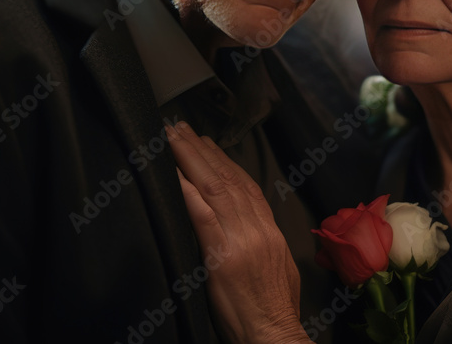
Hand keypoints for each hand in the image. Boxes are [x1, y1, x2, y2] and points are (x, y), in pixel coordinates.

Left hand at [167, 121, 309, 342]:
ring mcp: (241, 240)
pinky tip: (172, 174)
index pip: (248, 186)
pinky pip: (202, 214)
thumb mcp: (278, 269)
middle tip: (183, 128)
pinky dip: (186, 190)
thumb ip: (262, 244)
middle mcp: (257, 229)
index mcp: (270, 232)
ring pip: (216, 187)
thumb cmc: (274, 312)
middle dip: (204, 151)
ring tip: (173, 138)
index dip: (227, 162)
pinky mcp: (222, 256)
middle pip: (230, 179)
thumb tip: (248, 230)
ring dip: (191, 159)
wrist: (273, 335)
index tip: (210, 145)